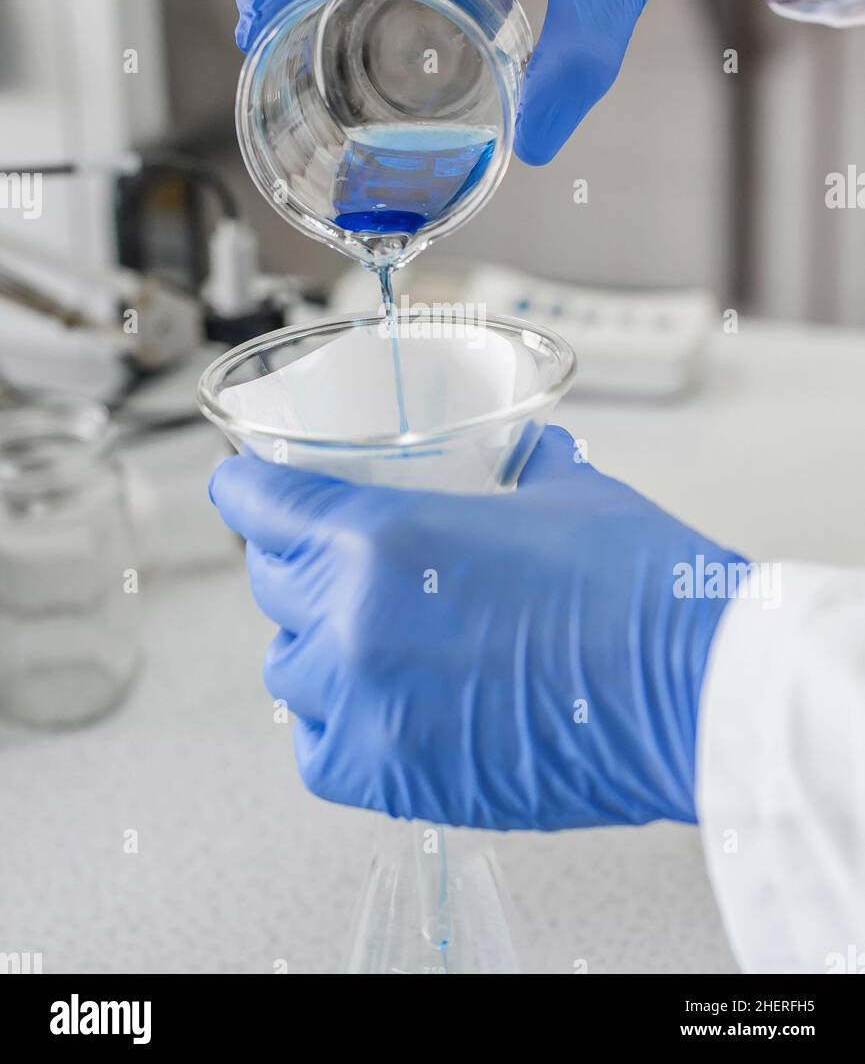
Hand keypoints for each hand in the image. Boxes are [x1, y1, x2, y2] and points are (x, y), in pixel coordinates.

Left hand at [209, 426, 747, 829]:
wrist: (694, 689)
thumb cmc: (636, 587)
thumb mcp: (562, 488)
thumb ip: (512, 466)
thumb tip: (514, 453)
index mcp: (379, 537)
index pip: (261, 507)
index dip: (246, 491)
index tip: (245, 488)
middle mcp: (352, 621)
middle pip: (270, 583)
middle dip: (292, 560)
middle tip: (332, 554)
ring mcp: (366, 706)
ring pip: (289, 666)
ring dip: (315, 641)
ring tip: (366, 631)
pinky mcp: (393, 776)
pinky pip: (318, 746)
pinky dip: (335, 720)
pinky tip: (377, 701)